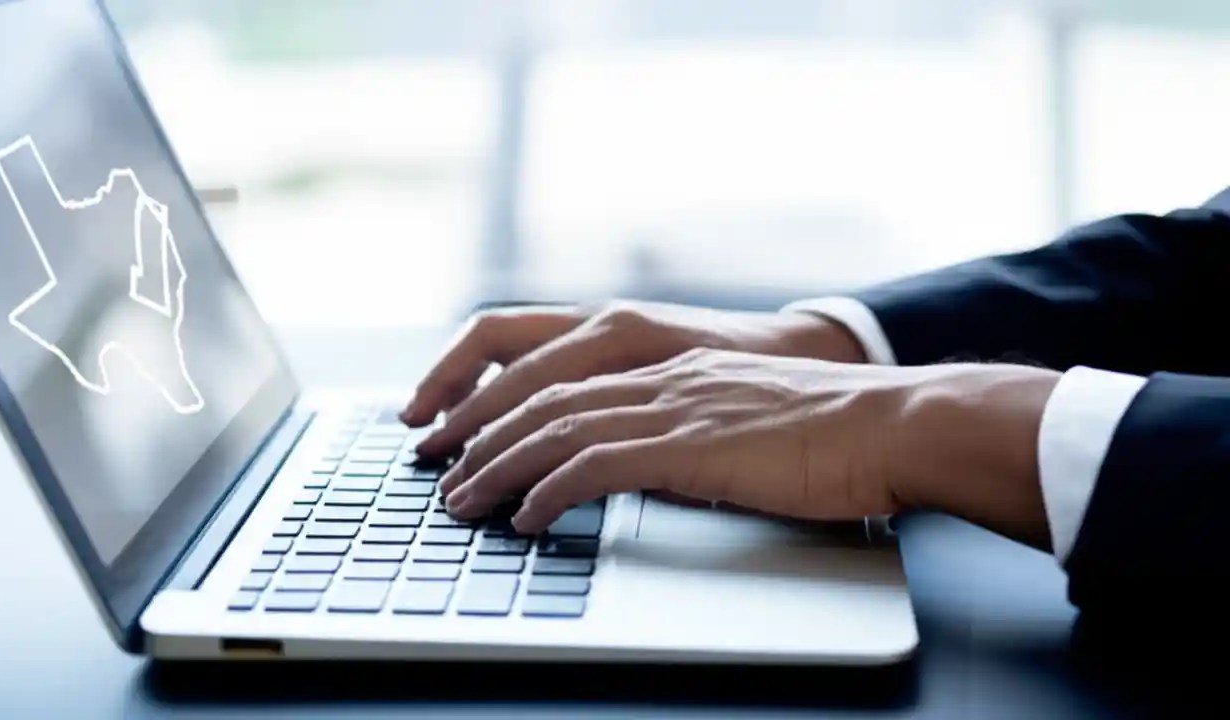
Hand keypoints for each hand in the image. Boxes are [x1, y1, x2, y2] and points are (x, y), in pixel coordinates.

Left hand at [438, 349, 1059, 549]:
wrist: (889, 423)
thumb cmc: (828, 429)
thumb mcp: (739, 414)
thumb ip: (684, 425)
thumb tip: (642, 462)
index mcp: (666, 362)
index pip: (556, 367)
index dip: (495, 393)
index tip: (460, 424)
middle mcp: (659, 374)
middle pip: (538, 392)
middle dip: (474, 429)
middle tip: (435, 464)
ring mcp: (673, 406)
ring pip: (554, 426)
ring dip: (496, 466)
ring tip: (461, 500)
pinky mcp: (690, 446)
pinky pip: (596, 464)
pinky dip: (549, 490)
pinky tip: (526, 516)